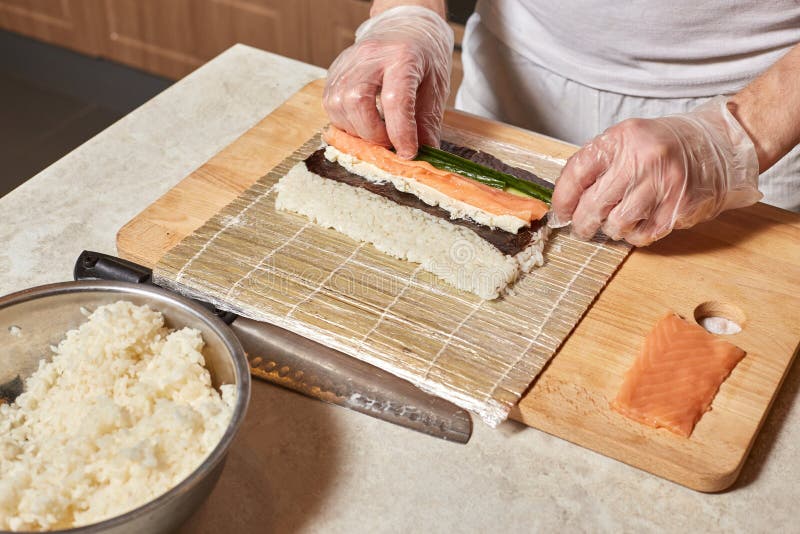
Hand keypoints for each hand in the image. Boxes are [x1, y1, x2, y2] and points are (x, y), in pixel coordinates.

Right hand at [323, 6, 453, 158]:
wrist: (405, 26)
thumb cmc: (423, 57)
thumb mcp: (436, 86)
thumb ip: (428, 121)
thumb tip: (424, 154)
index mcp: (402, 56)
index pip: (395, 100)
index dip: (400, 132)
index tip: (408, 153)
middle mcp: (369, 56)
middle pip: (357, 102)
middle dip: (372, 134)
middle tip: (390, 143)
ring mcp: (347, 62)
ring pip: (337, 106)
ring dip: (357, 130)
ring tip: (377, 133)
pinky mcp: (334, 71)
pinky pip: (330, 104)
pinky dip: (346, 122)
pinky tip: (363, 122)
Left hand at [550, 97, 761, 245]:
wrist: (714, 146)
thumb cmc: (661, 147)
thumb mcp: (625, 142)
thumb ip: (596, 166)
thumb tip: (565, 202)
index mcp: (621, 139)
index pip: (577, 172)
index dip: (563, 198)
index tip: (560, 212)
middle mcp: (642, 159)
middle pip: (594, 204)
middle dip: (582, 223)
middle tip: (582, 228)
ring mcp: (663, 184)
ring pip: (617, 224)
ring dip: (610, 229)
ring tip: (615, 222)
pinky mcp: (680, 206)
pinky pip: (643, 235)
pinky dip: (634, 235)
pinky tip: (638, 224)